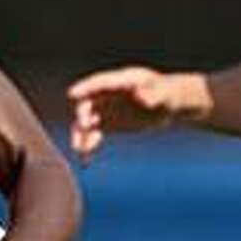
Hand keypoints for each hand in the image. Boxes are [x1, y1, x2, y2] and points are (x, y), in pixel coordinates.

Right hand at [67, 67, 205, 158]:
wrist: (168, 105)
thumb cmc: (167, 93)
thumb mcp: (163, 93)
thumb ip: (152, 94)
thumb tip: (141, 97)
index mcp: (121, 81)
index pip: (99, 83)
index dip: (85, 88)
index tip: (72, 94)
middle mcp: (108, 94)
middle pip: (88, 103)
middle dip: (82, 115)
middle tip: (82, 128)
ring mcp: (105, 108)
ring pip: (87, 121)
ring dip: (81, 135)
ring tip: (80, 151)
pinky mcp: (107, 123)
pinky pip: (93, 134)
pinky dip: (88, 145)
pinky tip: (86, 159)